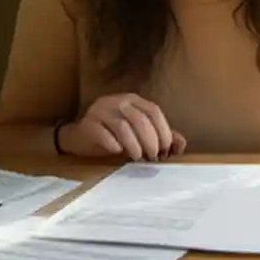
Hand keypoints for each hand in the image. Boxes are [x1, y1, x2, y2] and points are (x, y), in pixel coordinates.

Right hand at [60, 93, 186, 160]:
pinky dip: (114, 145)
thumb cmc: (112, 135)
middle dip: (150, 141)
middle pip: (140, 120)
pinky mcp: (88, 124)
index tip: (166, 150)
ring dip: (135, 145)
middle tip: (153, 158)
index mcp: (132, 100)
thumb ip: (159, 136)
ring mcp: (101, 110)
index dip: (163, 131)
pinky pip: (104, 134)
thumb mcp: (137, 134)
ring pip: (123, 127)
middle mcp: (117, 101)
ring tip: (138, 158)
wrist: (79, 137)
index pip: (153, 111)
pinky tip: (118, 152)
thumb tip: (180, 144)